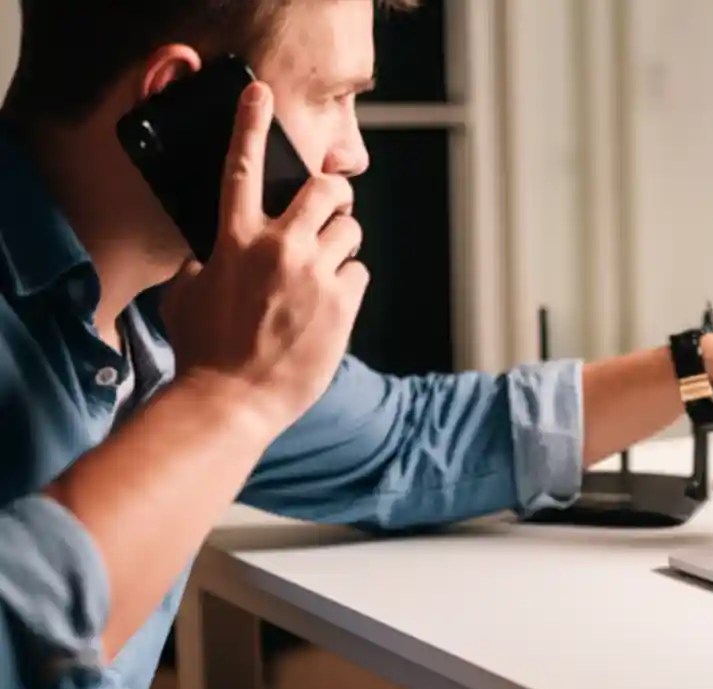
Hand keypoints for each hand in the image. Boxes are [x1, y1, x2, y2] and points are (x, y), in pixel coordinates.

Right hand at [161, 81, 369, 434]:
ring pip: (349, 231)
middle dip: (331, 195)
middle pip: (326, 189)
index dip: (251, 124)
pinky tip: (327, 308)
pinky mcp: (343, 301)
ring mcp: (314, 273)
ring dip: (339, 245)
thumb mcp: (185, 295)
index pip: (242, 168)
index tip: (260, 94)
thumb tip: (214, 254)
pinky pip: (358, 272)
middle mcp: (278, 247)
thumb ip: (205, 261)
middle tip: (326, 213)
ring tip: (321, 273)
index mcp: (234, 240)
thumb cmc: (203, 351)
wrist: (231, 402)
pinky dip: (347, 284)